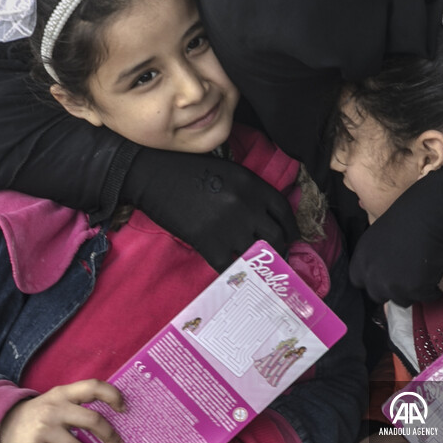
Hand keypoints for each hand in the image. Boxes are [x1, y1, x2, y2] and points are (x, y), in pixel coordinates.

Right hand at [0, 379, 124, 442]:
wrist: (1, 425)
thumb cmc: (39, 414)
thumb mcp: (55, 400)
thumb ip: (77, 405)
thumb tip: (108, 424)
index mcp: (63, 393)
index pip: (93, 386)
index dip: (112, 395)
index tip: (124, 409)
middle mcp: (55, 408)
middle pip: (92, 420)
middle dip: (110, 436)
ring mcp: (44, 428)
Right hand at [122, 149, 297, 268]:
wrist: (151, 175)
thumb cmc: (185, 168)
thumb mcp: (226, 170)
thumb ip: (248, 190)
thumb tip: (262, 213)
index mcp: (252, 185)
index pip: (283, 211)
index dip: (291, 228)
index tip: (291, 237)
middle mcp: (247, 206)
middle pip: (276, 237)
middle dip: (280, 249)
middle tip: (277, 257)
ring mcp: (229, 227)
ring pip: (258, 255)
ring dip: (260, 264)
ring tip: (260, 270)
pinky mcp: (208, 243)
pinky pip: (230, 266)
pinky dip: (234, 271)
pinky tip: (235, 274)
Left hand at [349, 165, 442, 304]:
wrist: (439, 211)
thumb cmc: (414, 211)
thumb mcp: (383, 231)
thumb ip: (378, 253)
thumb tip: (385, 265)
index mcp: (362, 255)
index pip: (358, 280)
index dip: (374, 279)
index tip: (388, 274)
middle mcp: (372, 272)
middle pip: (378, 294)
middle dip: (392, 289)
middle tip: (409, 277)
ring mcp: (393, 283)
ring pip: (402, 300)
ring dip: (412, 291)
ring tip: (425, 275)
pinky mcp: (415, 289)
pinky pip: (425, 297)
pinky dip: (433, 290)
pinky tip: (438, 275)